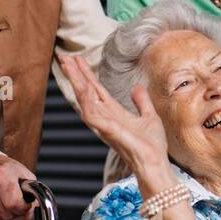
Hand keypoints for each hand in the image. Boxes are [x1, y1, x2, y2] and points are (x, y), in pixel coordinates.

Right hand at [0, 154, 36, 219]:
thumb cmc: (3, 170)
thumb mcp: (22, 175)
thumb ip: (32, 195)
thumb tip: (29, 215)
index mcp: (4, 175)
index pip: (13, 202)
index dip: (22, 208)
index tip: (24, 205)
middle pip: (5, 213)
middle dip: (13, 212)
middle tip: (12, 203)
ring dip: (1, 214)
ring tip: (1, 201)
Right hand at [59, 54, 168, 176]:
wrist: (155, 162)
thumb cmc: (152, 146)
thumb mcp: (150, 116)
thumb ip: (142, 101)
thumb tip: (137, 86)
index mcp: (114, 112)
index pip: (96, 89)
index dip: (87, 74)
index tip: (77, 59)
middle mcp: (105, 117)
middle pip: (86, 91)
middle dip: (75, 74)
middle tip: (64, 57)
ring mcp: (104, 124)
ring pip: (84, 99)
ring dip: (76, 82)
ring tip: (68, 66)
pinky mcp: (107, 131)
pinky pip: (92, 115)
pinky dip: (87, 101)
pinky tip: (85, 88)